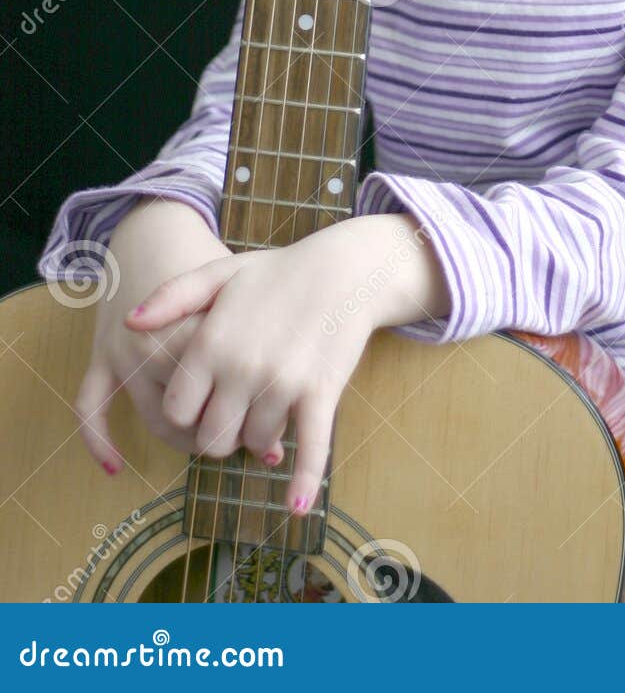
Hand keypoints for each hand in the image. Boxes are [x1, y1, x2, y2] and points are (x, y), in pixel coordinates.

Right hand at [73, 199, 255, 477]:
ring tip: (212, 437)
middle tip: (246, 431)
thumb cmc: (212, 266)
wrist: (158, 233)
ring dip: (184, 439)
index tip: (270, 417)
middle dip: (224, 431)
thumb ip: (265, 352)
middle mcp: (156, 348)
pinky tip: (116, 467)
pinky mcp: (100, 357)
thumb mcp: (243, 297)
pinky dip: (98, 441)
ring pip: (157, 420)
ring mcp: (124, 356)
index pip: (229, 401)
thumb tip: (289, 412)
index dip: (254, 417)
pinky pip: (92, 407)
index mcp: (199, 334)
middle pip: (196, 416)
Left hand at [122, 214, 445, 517]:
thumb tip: (128, 321)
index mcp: (210, 343)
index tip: (200, 405)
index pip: (176, 412)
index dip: (184, 415)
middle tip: (232, 418)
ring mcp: (282, 384)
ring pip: (255, 443)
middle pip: (212, 439)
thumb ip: (171, 297)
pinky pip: (310, 449)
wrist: (344, 270)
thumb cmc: (278, 272)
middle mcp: (241, 369)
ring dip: (258, 439)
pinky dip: (303, 481)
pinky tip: (296, 507)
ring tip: (267, 413)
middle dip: (218, 435)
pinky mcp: (319, 395)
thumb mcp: (219, 273)